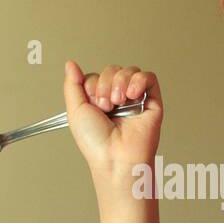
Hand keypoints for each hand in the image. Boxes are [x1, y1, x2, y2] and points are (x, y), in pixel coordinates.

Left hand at [61, 61, 162, 176]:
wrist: (114, 157)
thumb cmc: (96, 144)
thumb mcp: (74, 111)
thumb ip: (72, 85)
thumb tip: (71, 65)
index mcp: (100, 102)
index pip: (97, 76)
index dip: (92, 85)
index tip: (92, 103)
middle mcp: (118, 100)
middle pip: (113, 70)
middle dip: (105, 84)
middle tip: (105, 106)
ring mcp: (135, 100)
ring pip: (129, 71)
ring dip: (120, 83)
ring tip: (118, 102)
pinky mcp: (152, 102)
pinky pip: (149, 77)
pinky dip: (139, 81)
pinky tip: (131, 95)